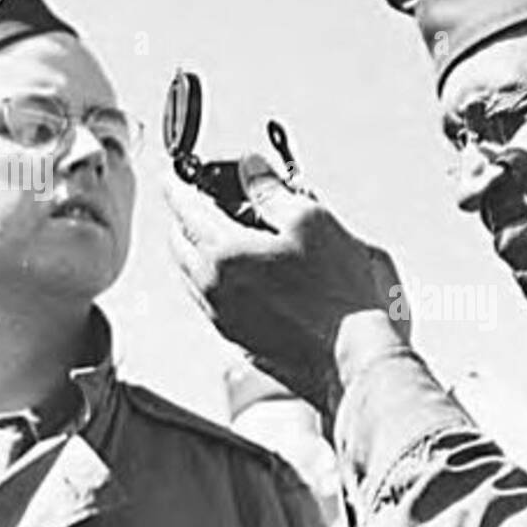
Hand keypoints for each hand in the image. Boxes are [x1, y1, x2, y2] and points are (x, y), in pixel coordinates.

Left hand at [166, 152, 408, 412]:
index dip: (178, 184)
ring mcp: (222, 318)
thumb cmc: (338, 293)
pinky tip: (238, 272)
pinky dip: (211, 277)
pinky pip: (208, 299)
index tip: (174, 174)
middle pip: (178, 242)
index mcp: (224, 254)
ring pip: (190, 274)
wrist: (352, 357)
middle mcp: (213, 288)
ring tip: (217, 233)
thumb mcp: (311, 222)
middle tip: (198, 200)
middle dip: (183, 216)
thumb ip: (271, 191)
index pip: (185, 208)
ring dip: (195, 249)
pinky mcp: (237, 339)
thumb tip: (251, 168)